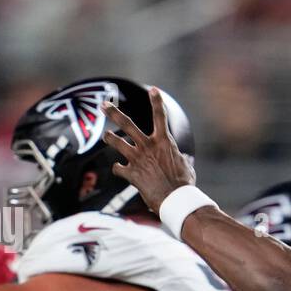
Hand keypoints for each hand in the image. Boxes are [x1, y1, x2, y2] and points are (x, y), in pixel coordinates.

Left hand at [102, 89, 196, 213]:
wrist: (175, 200)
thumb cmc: (184, 185)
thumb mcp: (186, 167)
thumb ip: (180, 159)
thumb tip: (184, 159)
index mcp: (164, 142)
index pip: (160, 117)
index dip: (157, 102)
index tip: (154, 90)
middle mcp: (148, 146)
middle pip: (127, 124)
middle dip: (114, 113)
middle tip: (104, 105)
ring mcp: (137, 159)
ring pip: (117, 142)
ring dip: (110, 138)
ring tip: (106, 135)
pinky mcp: (131, 173)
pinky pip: (119, 168)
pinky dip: (119, 168)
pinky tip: (120, 170)